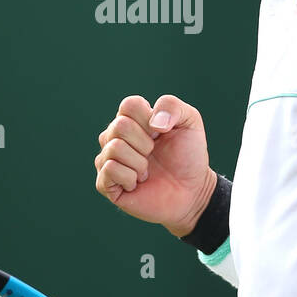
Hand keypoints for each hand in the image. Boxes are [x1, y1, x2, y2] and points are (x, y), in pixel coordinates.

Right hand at [94, 94, 215, 236]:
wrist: (192, 191)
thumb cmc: (188, 156)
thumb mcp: (190, 121)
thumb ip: (171, 106)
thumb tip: (152, 122)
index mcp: (132, 119)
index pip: (129, 105)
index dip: (149, 119)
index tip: (161, 133)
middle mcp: (115, 136)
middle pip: (120, 126)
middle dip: (146, 143)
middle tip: (154, 154)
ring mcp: (108, 159)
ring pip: (114, 148)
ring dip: (140, 163)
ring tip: (147, 171)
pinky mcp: (105, 183)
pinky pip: (110, 170)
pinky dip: (130, 177)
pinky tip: (137, 183)